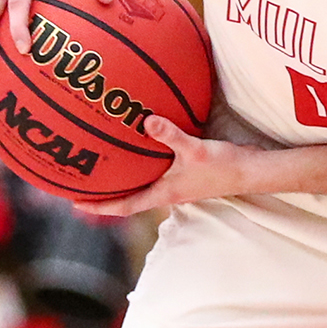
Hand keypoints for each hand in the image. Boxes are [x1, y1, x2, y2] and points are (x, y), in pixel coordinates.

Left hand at [76, 116, 258, 216]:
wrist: (252, 171)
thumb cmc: (224, 167)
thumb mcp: (195, 150)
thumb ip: (170, 135)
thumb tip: (145, 120)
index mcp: (164, 194)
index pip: (124, 207)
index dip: (98, 207)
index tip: (74, 204)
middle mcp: (167, 191)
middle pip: (129, 197)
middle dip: (104, 193)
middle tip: (80, 182)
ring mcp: (178, 183)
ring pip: (142, 183)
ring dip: (124, 178)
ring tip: (104, 164)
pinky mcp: (187, 172)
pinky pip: (157, 168)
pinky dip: (145, 160)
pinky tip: (141, 142)